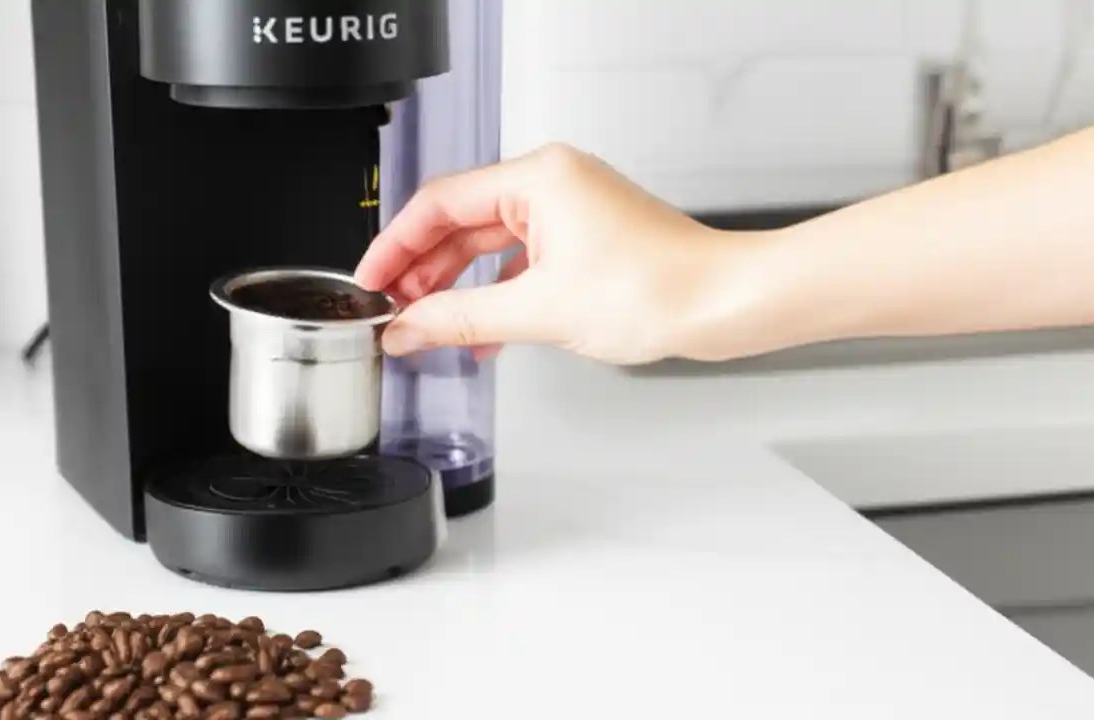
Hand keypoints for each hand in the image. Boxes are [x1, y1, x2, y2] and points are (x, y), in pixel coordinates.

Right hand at [355, 144, 768, 363]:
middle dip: (422, 271)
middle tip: (390, 310)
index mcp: (538, 178)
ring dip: (456, 287)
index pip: (439, 204)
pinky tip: (480, 333)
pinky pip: (520, 261)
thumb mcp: (539, 310)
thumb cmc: (659, 288)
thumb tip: (409, 328)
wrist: (724, 303)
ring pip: (489, 245)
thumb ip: (460, 319)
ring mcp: (570, 210)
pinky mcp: (584, 238)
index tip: (370, 283)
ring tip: (425, 325)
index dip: (395, 246)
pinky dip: (494, 294)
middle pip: (460, 223)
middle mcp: (552, 183)